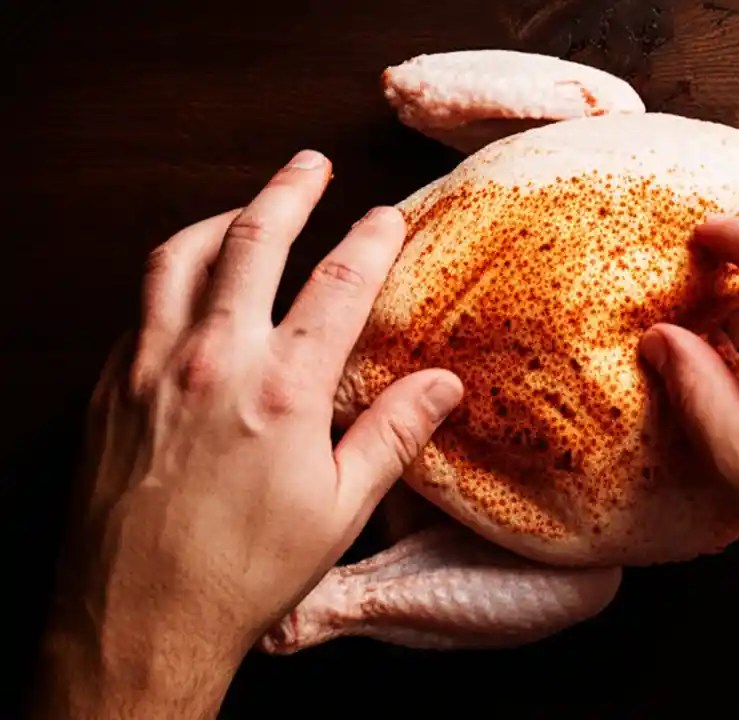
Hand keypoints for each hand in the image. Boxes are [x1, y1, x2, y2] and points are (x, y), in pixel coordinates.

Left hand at [33, 151, 461, 718]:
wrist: (137, 619)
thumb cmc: (246, 571)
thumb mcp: (341, 510)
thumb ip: (392, 434)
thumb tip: (445, 383)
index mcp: (284, 390)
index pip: (338, 284)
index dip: (370, 238)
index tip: (388, 215)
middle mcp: (213, 360)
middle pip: (254, 240)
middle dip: (289, 190)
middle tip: (310, 163)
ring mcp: (150, 366)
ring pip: (180, 256)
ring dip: (221, 219)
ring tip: (246, 209)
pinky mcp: (107, 387)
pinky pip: (140, 303)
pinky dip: (173, 275)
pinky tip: (191, 287)